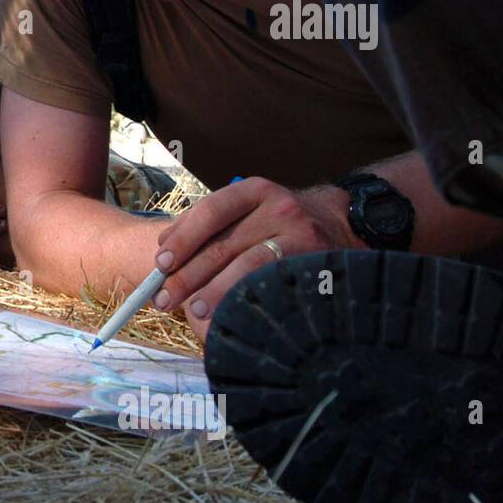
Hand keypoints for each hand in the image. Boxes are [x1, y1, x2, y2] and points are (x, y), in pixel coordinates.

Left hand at [152, 178, 356, 336]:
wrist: (342, 224)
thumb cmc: (277, 223)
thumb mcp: (247, 212)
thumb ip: (207, 226)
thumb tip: (164, 250)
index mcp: (254, 191)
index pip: (210, 211)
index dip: (183, 238)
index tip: (160, 263)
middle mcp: (278, 207)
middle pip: (224, 244)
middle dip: (188, 275)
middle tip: (163, 298)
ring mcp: (300, 234)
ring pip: (248, 265)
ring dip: (215, 290)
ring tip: (193, 310)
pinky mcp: (314, 260)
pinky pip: (273, 281)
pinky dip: (246, 296)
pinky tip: (229, 311)